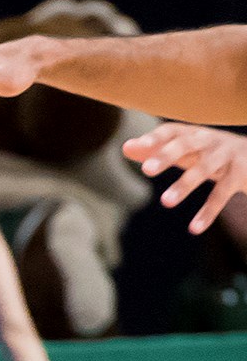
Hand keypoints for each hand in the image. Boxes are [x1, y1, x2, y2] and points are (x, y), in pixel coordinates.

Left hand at [121, 122, 246, 233]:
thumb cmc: (210, 153)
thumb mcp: (185, 150)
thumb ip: (155, 149)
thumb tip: (125, 147)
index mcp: (192, 133)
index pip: (171, 131)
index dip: (155, 138)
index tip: (138, 147)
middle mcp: (210, 141)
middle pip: (186, 145)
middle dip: (167, 156)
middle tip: (147, 170)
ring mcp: (227, 156)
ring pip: (204, 169)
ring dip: (184, 185)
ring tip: (165, 202)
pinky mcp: (241, 174)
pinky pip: (223, 193)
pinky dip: (208, 211)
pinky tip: (194, 228)